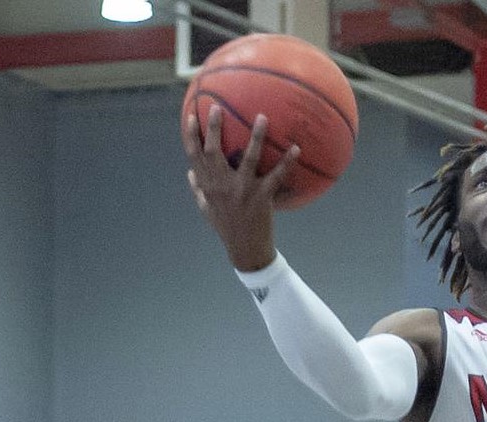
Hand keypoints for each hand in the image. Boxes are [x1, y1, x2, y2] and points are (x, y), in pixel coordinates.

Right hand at [181, 104, 296, 271]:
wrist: (246, 249)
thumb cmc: (226, 227)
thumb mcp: (206, 210)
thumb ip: (198, 190)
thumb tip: (189, 172)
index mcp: (208, 186)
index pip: (194, 156)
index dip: (191, 135)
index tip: (192, 116)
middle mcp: (222, 186)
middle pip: (213, 151)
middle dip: (213, 127)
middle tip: (216, 106)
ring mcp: (242, 190)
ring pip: (248, 158)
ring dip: (255, 136)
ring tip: (262, 116)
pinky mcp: (262, 196)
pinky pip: (276, 176)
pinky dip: (287, 162)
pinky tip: (296, 147)